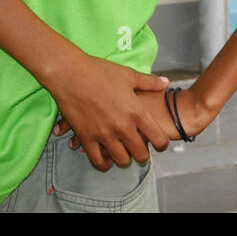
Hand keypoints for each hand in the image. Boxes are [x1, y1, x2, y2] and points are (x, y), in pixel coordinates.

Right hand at [54, 85, 218, 156]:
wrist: (70, 74)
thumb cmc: (100, 72)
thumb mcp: (129, 75)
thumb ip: (149, 82)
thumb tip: (166, 84)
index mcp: (136, 111)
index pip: (158, 139)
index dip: (161, 144)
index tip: (159, 143)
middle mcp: (123, 127)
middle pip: (140, 154)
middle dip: (143, 154)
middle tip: (140, 149)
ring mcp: (104, 134)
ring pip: (121, 160)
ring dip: (125, 159)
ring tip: (124, 152)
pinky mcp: (86, 138)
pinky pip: (97, 160)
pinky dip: (103, 163)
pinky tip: (106, 159)